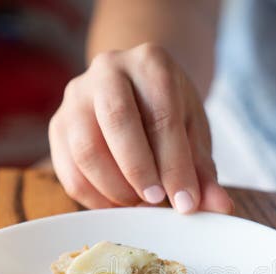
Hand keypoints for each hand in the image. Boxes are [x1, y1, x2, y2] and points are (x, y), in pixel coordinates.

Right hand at [48, 43, 232, 212]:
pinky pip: (68, 170)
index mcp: (151, 63)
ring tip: (139, 205)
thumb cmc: (170, 113)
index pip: (162, 116)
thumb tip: (219, 207)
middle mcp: (108, 71)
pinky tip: (117, 204)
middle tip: (157, 202)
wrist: (137, 90)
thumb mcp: (194, 134)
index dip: (174, 165)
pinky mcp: (57, 125)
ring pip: (86, 148)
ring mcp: (76, 96)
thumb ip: (203, 171)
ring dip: (114, 188)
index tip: (185, 203)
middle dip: (139, 171)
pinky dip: (93, 197)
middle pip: (117, 122)